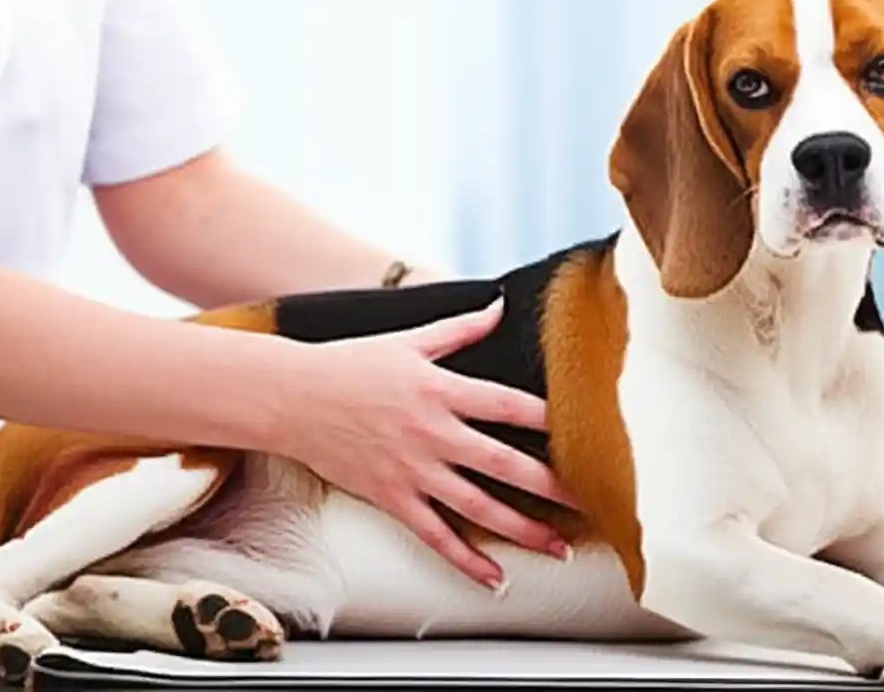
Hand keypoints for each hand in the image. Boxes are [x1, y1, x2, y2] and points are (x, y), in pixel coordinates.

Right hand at [270, 298, 576, 587]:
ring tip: (558, 549)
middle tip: (590, 502)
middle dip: (551, 485)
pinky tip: (495, 578)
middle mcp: (433, 432)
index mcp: (442, 389)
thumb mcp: (409, 340)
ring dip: (522, 530)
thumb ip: (460, 328)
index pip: (508, 405)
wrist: (292, 397)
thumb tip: (500, 306)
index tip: (586, 432)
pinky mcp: (391, 497)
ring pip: (477, 507)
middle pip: (503, 463)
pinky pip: (435, 535)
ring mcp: (412, 469)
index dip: (549, 418)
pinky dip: (466, 560)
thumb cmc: (351, 364)